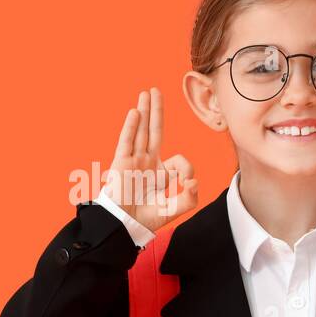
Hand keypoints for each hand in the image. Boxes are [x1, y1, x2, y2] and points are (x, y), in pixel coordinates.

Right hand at [102, 87, 197, 233]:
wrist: (124, 225)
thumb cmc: (145, 219)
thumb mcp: (173, 210)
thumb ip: (188, 199)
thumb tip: (195, 182)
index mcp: (160, 174)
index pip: (178, 160)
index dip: (186, 169)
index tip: (187, 183)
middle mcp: (147, 163)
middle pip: (154, 131)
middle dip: (157, 111)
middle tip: (156, 91)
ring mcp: (133, 161)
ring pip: (140, 131)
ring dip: (144, 111)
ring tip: (146, 93)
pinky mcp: (121, 164)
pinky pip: (126, 141)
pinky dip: (131, 127)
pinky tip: (135, 112)